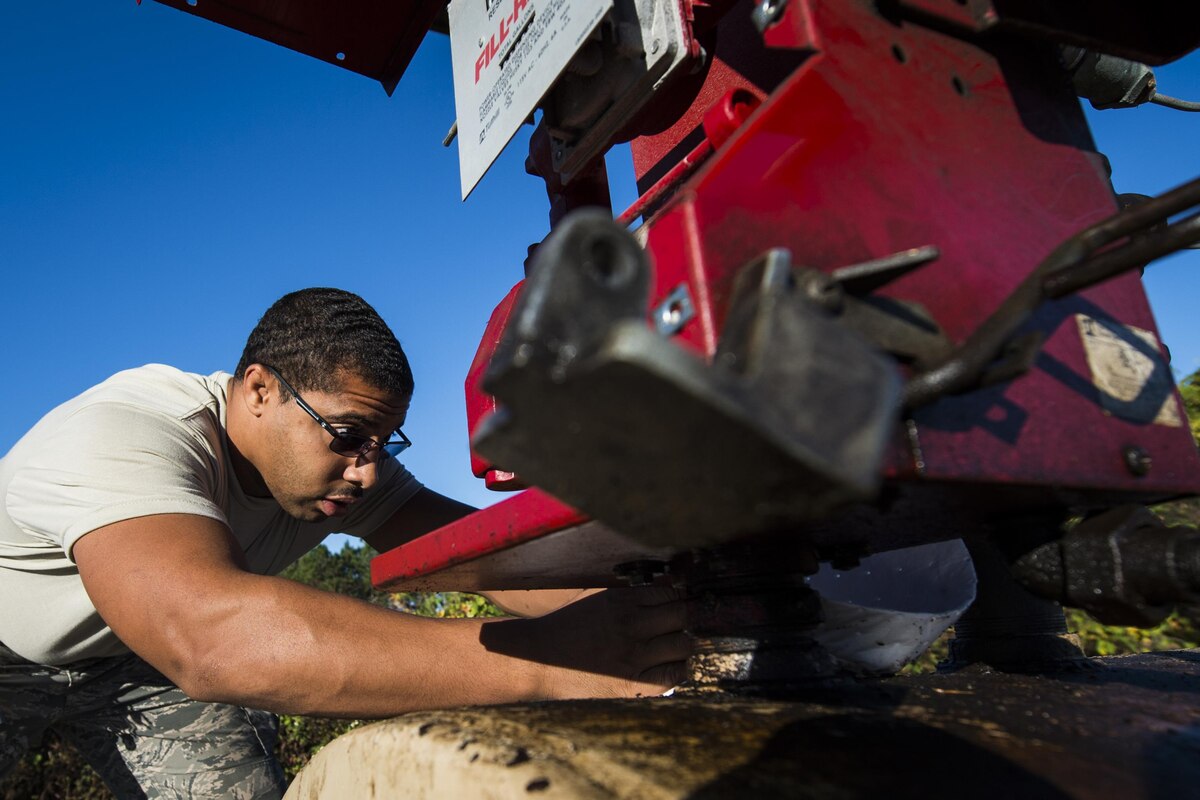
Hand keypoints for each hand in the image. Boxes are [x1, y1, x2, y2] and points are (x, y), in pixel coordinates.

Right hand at [479, 586, 690, 698]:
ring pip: (683, 645)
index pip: (670, 594)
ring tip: (670, 647)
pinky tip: (667, 666)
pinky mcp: (630, 685)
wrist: (538, 661)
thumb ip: (632, 593)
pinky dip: (676, 670)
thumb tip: (669, 586)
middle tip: (675, 626)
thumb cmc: (568, 626)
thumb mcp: (597, 598)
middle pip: (682, 617)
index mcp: (620, 601)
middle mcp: (630, 626)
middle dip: (682, 619)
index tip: (674, 606)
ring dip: (681, 644)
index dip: (677, 599)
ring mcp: (632, 657)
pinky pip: (673, 676)